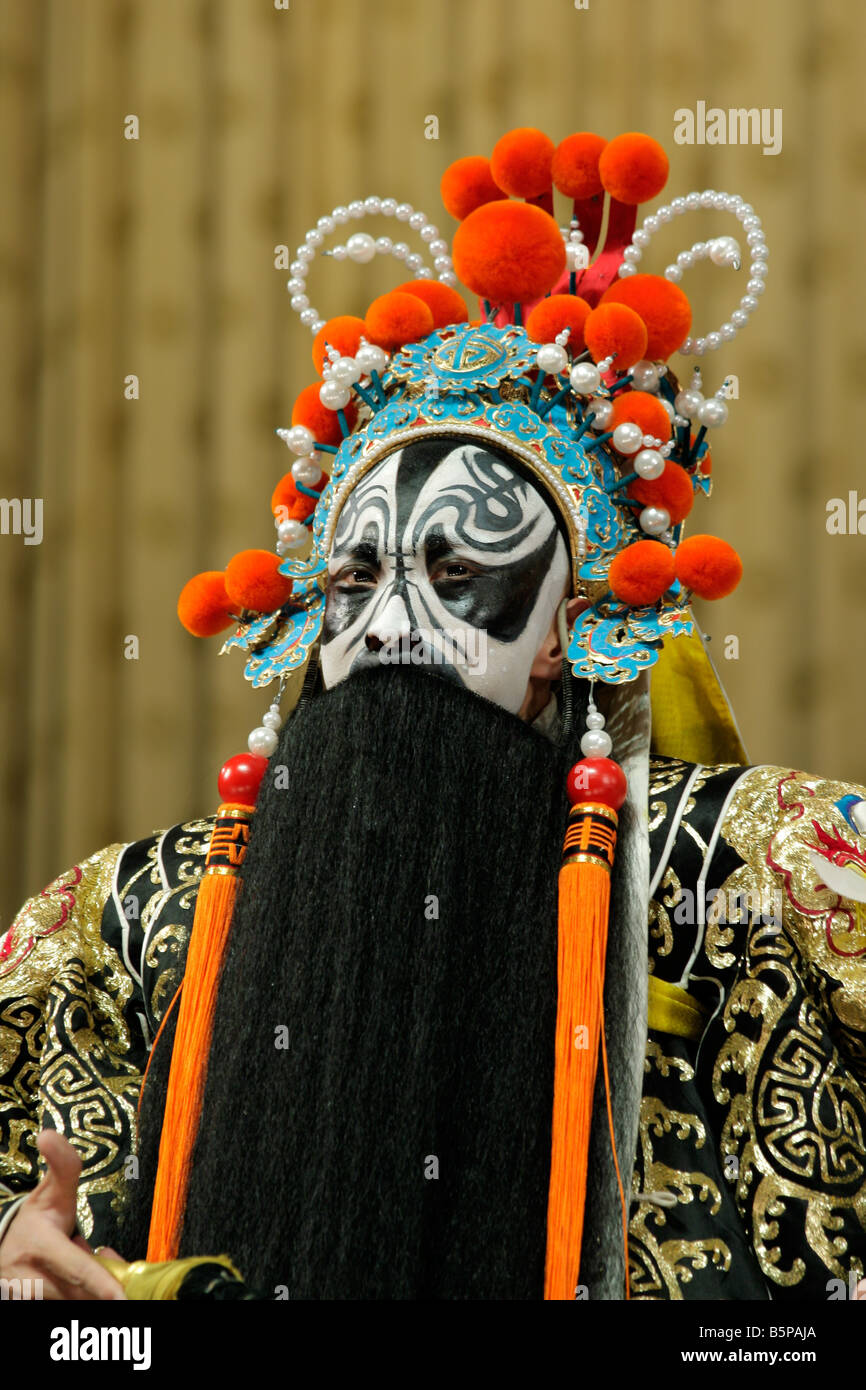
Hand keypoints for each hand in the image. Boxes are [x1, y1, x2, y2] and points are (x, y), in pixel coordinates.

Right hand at [0, 1129, 126, 1299]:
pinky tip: (81, 1282)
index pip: (75, 1268)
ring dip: (90, 1290)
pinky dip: (83, 1297)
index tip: (121, 1297)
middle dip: (101, 1282)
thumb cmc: (36, 1220)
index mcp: (39, 1246)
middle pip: (81, 1291)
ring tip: (85, 1264)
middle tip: (103, 1258)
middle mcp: (30, 1279)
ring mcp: (27, 1299)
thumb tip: (48, 1134)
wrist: (1, 1249)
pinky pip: (66, 1310)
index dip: (99, 1284)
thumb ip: (63, 1164)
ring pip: (75, 1302)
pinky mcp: (29, 1309)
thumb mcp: (51, 1190)